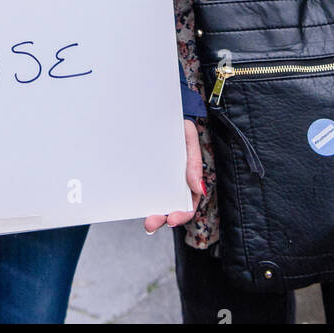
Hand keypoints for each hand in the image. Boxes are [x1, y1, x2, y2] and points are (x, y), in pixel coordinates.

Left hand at [145, 119, 204, 233]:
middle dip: (161, 218)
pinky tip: (134, 204)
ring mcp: (158, 178)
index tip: (173, 219)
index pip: (189, 203)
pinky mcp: (144, 172)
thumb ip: (193, 163)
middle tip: (151, 224)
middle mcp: (174, 181)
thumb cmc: (178, 124)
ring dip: (152, 214)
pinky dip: (139, 198)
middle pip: (170, 207)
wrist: (158, 108)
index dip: (183, 214)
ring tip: (145, 222)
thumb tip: (199, 189)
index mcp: (188, 177)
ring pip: (156, 201)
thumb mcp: (189, 138)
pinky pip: (142, 188)